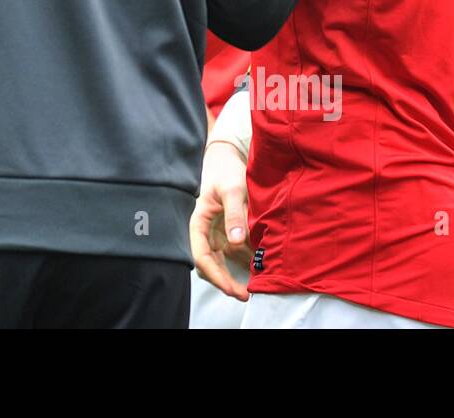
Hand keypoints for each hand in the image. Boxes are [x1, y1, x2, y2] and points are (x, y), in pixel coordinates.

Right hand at [189, 141, 249, 300]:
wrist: (228, 158)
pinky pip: (232, 253)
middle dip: (224, 282)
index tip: (232, 289)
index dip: (215, 276)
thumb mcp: (233, 189)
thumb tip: (237, 241)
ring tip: (253, 286)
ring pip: (219, 262)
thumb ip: (235, 214)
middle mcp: (203, 231)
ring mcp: (213, 232)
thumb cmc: (226, 170)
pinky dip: (242, 262)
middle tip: (245, 295)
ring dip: (233, 275)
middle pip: (208, 264)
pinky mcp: (225, 232)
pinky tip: (256, 267)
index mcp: (197, 222)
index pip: (200, 256)